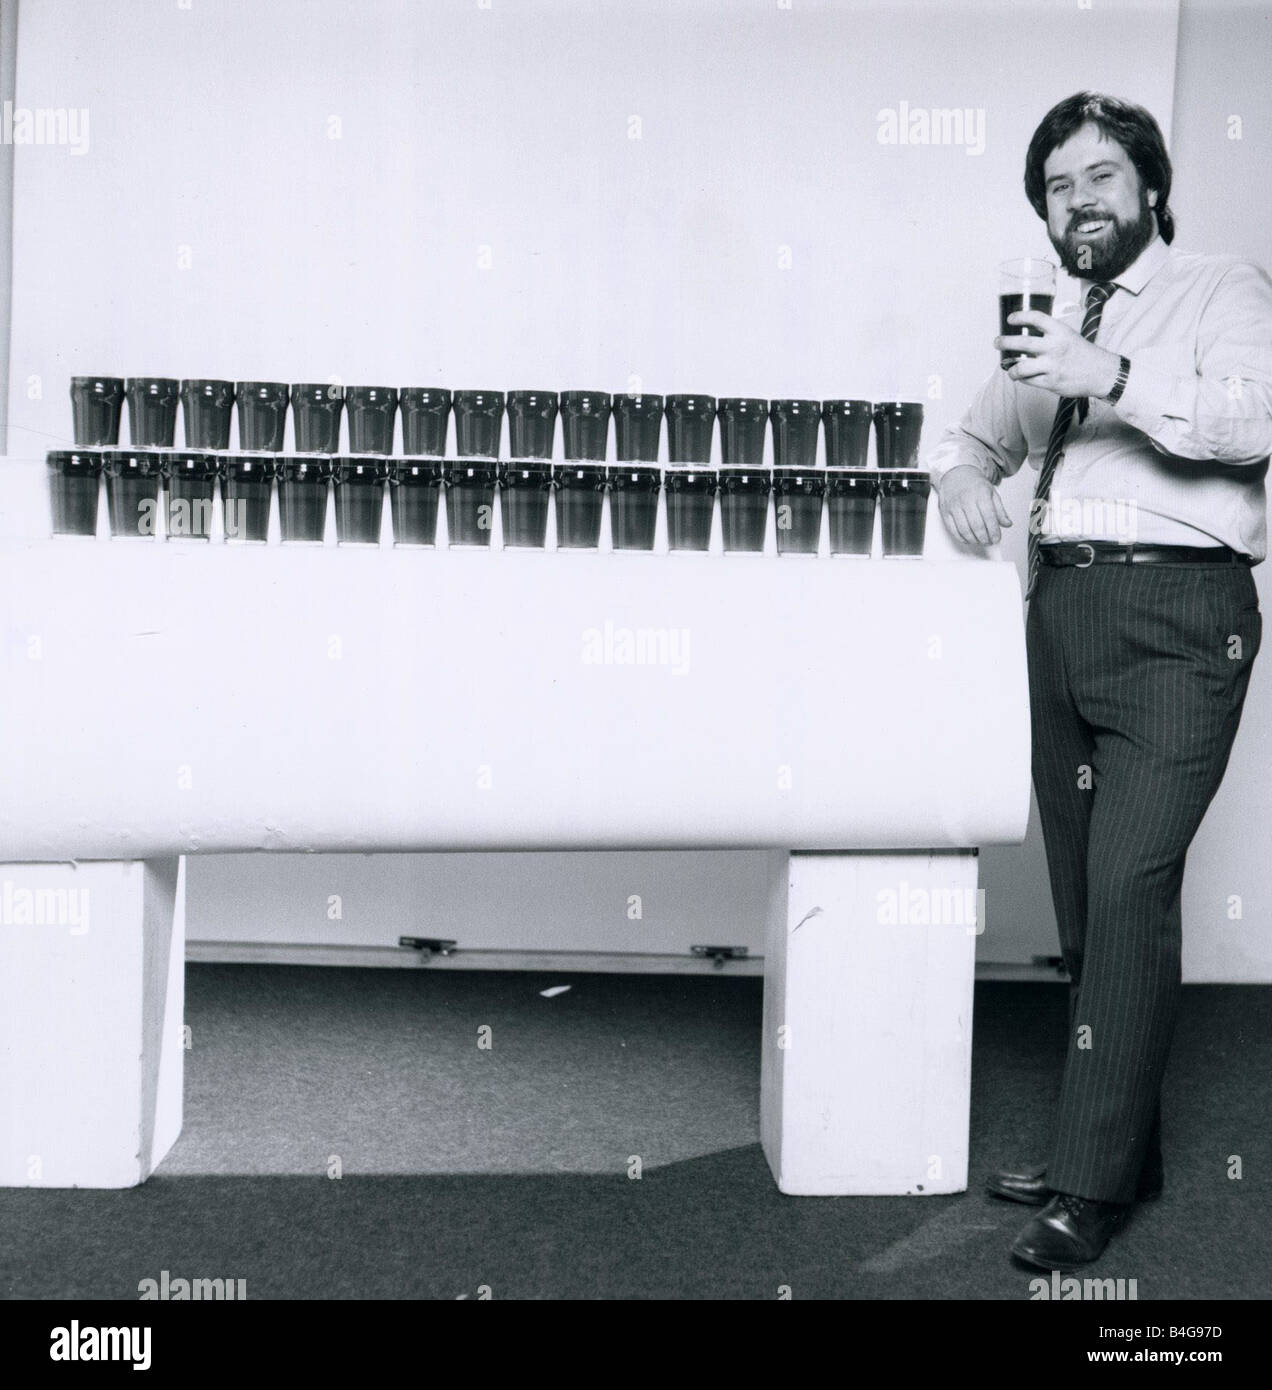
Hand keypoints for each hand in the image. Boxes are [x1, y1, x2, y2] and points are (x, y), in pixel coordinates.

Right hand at [937, 464, 1012, 546]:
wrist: (956, 475)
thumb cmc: (975, 485)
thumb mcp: (992, 493)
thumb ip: (1000, 510)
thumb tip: (1007, 524)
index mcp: (981, 494)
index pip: (989, 517)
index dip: (994, 531)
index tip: (996, 539)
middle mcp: (966, 500)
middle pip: (976, 525)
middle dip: (984, 537)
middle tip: (989, 541)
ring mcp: (954, 506)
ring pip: (964, 529)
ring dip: (973, 539)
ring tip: (980, 541)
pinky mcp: (945, 511)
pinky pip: (953, 529)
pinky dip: (961, 538)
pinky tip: (968, 539)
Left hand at [997, 311, 1120, 398]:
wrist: (1102, 373)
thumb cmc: (1084, 354)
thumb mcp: (1069, 336)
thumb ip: (1050, 335)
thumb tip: (1026, 335)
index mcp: (1060, 332)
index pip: (1036, 318)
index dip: (1020, 317)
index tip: (1010, 319)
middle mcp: (1055, 347)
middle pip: (1022, 343)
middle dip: (1005, 342)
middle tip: (997, 342)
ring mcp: (1052, 366)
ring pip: (1021, 367)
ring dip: (1011, 368)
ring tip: (1008, 368)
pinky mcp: (1051, 383)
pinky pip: (1029, 381)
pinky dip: (1022, 379)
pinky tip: (1022, 377)